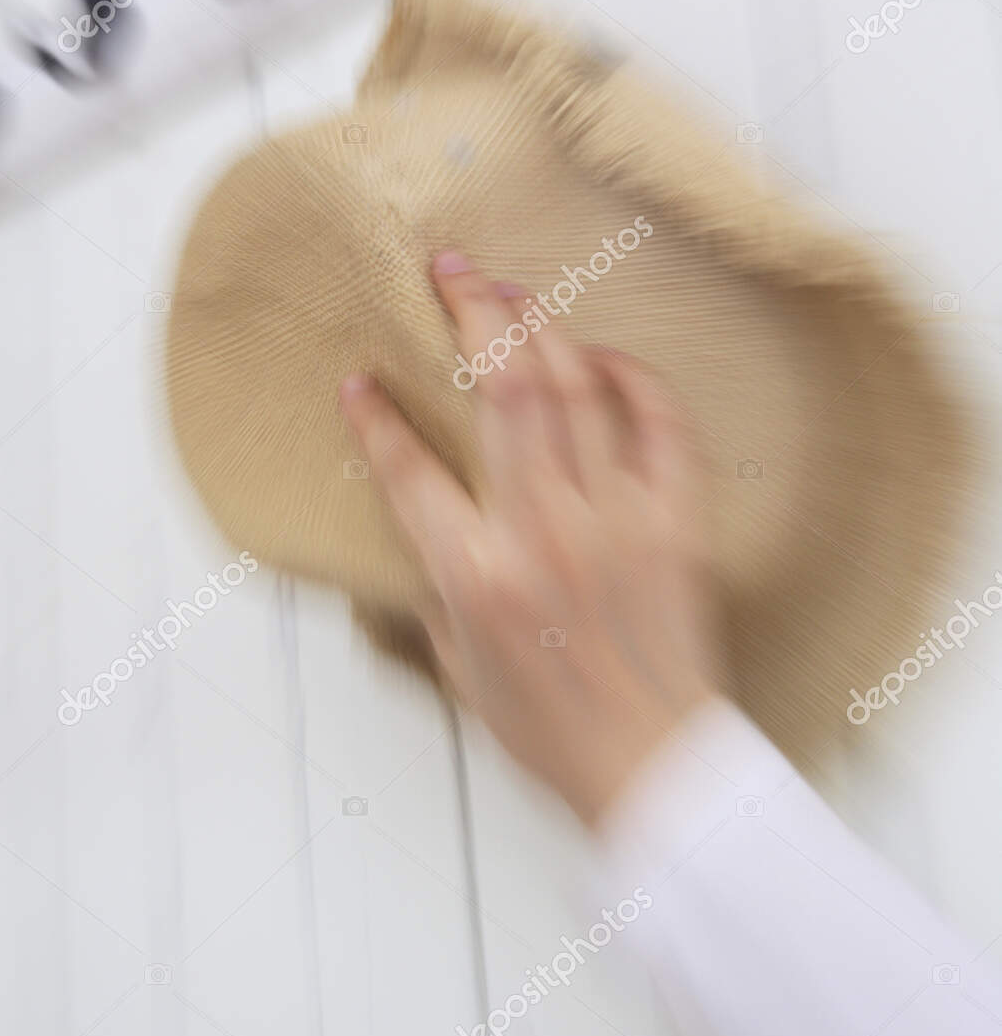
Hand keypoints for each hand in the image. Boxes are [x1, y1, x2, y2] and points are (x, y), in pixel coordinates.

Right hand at [340, 252, 721, 826]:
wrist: (650, 765)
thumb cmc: (550, 727)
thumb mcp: (455, 663)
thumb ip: (431, 580)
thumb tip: (415, 516)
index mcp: (478, 576)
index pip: (408, 470)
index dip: (375, 418)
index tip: (359, 383)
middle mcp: (546, 534)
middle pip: (505, 388)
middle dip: (471, 312)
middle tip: (451, 270)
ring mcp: (618, 521)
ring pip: (576, 388)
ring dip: (540, 325)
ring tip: (512, 292)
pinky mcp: (676, 522)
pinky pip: (661, 423)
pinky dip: (633, 377)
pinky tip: (602, 356)